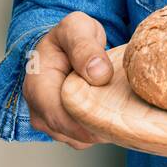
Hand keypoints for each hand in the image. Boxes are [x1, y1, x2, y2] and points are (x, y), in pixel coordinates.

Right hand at [22, 11, 112, 148]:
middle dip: (101, 126)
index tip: (115, 116)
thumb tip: (98, 73)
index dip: (87, 122)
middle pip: (72, 132)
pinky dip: (102, 128)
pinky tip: (116, 113)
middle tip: (129, 115)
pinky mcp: (66, 128)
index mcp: (37, 86)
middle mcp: (39, 110)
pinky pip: (86, 137)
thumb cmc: (69, 36)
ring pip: (81, 138)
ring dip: (103, 128)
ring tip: (123, 109)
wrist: (68, 45)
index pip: (59, 116)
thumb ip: (85, 46)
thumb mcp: (76, 28)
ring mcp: (51, 123)